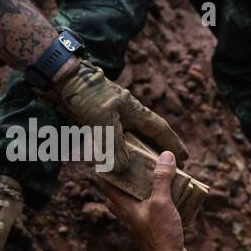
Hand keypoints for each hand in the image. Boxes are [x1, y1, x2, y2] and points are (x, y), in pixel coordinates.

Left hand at [54, 58, 188, 171]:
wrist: (65, 80)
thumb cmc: (88, 97)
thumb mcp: (103, 124)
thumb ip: (114, 148)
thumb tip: (122, 170)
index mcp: (136, 112)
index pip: (161, 130)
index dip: (173, 144)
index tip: (186, 157)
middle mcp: (129, 114)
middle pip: (149, 135)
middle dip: (159, 151)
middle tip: (171, 167)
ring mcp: (114, 116)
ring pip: (132, 138)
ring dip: (139, 152)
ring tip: (145, 169)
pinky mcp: (100, 119)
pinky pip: (115, 139)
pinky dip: (118, 151)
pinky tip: (115, 162)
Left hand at [97, 149, 189, 250]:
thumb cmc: (161, 234)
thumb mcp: (161, 202)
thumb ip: (161, 179)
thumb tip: (165, 154)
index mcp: (124, 207)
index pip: (106, 185)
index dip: (102, 170)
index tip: (101, 156)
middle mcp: (128, 215)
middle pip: (117, 194)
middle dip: (119, 180)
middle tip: (124, 164)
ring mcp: (139, 223)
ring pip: (132, 202)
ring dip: (136, 190)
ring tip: (145, 175)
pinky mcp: (151, 229)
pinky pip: (147, 210)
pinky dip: (152, 200)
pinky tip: (164, 194)